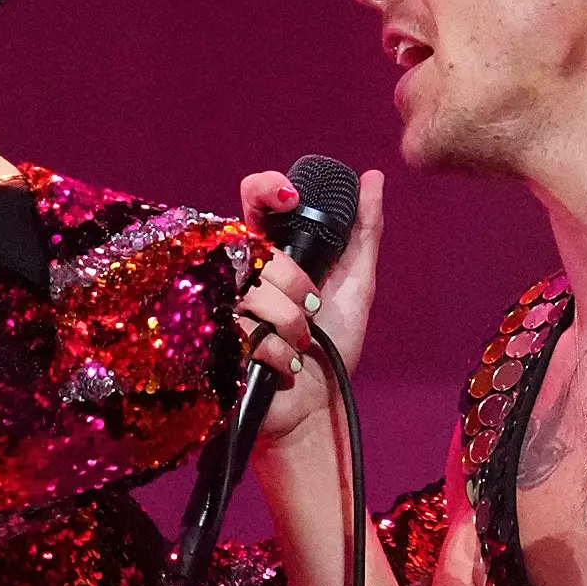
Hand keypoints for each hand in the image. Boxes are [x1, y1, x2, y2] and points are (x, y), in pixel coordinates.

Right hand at [234, 167, 383, 441]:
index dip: (266, 188)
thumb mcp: (356, 286)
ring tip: (300, 344)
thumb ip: (364, 232)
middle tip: (312, 310)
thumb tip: (373, 178)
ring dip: (291, 323)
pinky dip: (280, 353)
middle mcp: (240, 274)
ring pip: (253, 293)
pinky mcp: (214, 344)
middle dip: (296, 283)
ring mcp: (223, 308)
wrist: (317, 407)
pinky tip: (286, 365)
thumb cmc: (332, 350)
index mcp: (269, 254)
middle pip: (258, 249)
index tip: (290, 197)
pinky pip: (247, 333)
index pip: (252, 201)